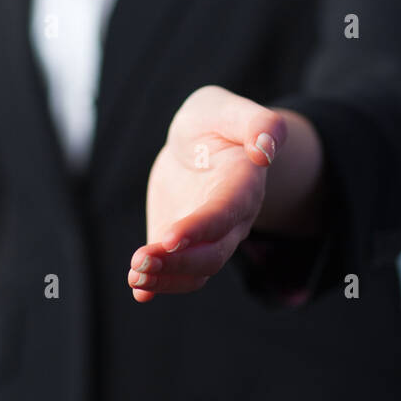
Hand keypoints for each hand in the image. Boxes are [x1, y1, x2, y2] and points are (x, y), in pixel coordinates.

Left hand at [127, 85, 287, 302]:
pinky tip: (139, 291)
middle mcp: (230, 219)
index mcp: (243, 185)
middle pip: (212, 254)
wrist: (195, 139)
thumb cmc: (215, 120)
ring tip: (135, 275)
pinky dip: (159, 285)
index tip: (168, 238)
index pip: (225, 213)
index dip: (201, 228)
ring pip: (195, 271)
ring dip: (166, 278)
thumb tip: (265, 150)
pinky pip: (176, 273)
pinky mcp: (180, 243)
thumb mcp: (229, 109)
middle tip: (140, 261)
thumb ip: (258, 123)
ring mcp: (206, 236)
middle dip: (177, 263)